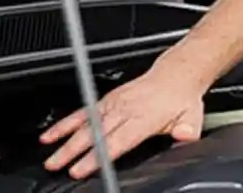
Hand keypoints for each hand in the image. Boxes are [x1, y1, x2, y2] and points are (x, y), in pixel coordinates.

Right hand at [40, 62, 207, 178]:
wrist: (176, 74)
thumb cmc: (181, 99)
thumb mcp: (192, 117)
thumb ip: (187, 130)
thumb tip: (183, 135)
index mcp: (145, 118)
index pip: (117, 141)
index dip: (98, 156)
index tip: (80, 169)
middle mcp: (126, 110)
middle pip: (96, 134)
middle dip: (74, 151)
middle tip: (56, 165)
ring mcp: (114, 104)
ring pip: (86, 124)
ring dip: (65, 140)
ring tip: (50, 156)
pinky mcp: (107, 100)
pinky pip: (83, 112)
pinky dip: (65, 124)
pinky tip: (50, 135)